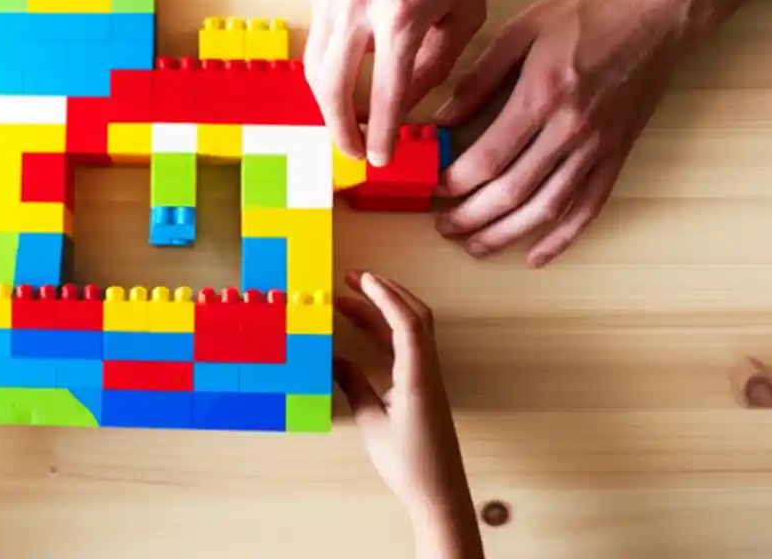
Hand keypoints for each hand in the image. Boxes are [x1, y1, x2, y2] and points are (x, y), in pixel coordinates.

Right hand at [305, 0, 484, 165]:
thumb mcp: (466, 3)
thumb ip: (441, 57)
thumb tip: (415, 95)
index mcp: (402, 17)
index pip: (385, 94)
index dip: (380, 135)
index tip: (379, 158)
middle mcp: (359, 9)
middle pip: (331, 89)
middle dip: (338, 129)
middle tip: (349, 150)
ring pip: (314, 64)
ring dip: (327, 99)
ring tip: (343, 117)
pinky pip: (319, 30)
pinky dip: (331, 54)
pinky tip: (349, 57)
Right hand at [334, 271, 478, 547]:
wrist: (439, 494)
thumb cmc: (407, 463)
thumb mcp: (371, 423)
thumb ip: (352, 384)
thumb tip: (332, 356)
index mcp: (416, 376)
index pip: (406, 323)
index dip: (385, 295)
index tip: (361, 278)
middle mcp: (427, 370)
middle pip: (414, 316)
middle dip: (384, 292)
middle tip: (351, 279)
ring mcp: (428, 377)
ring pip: (411, 330)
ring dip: (383, 310)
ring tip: (348, 301)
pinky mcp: (424, 386)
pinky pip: (407, 346)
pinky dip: (386, 331)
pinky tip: (362, 333)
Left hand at [435, 0, 688, 266]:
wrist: (658, 9)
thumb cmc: (588, 12)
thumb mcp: (521, 30)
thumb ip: (478, 78)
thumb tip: (441, 118)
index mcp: (542, 95)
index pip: (488, 158)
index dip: (454, 183)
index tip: (433, 190)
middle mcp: (572, 129)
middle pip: (513, 193)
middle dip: (471, 218)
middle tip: (444, 226)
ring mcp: (599, 146)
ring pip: (547, 209)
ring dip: (506, 235)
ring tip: (475, 245)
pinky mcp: (619, 154)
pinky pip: (589, 207)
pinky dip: (562, 238)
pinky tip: (536, 255)